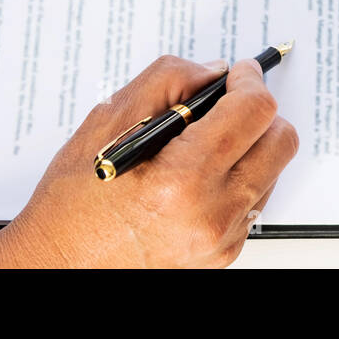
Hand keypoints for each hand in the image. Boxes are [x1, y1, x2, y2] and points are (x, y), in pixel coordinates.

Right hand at [0, 55, 298, 267]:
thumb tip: (212, 72)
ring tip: (206, 140)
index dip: (249, 80)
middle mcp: (211, 214)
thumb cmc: (71, 205)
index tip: (238, 72)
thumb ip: (167, 82)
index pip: (254, 111)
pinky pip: (255, 200)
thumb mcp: (107, 122)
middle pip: (280, 140)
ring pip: (273, 169)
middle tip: (228, 101)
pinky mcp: (224, 252)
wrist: (58, 266)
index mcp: (182, 179)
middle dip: (259, 111)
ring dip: (251, 144)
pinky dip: (238, 177)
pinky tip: (201, 172)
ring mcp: (222, 238)